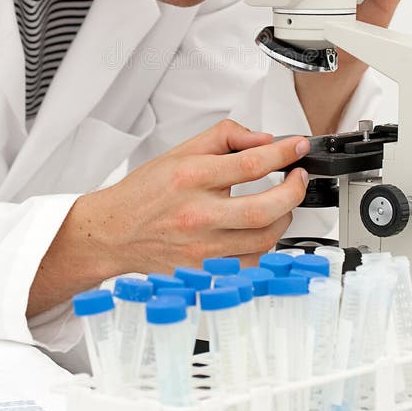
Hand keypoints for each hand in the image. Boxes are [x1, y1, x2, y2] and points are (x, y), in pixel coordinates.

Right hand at [28, 120, 309, 314]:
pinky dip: (264, 246)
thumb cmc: (145, 193)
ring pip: (264, 239)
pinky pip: (250, 263)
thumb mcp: (180, 151)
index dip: (283, 154)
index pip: (250, 164)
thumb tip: (263, 140)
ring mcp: (201, 249)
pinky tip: (260, 230)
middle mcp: (197, 215)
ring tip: (281, 203)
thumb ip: (224, 138)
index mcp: (191, 178)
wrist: (113, 233)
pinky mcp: (204, 272)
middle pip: (265, 208)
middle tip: (298, 178)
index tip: (298, 148)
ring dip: (283, 217)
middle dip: (294, 191)